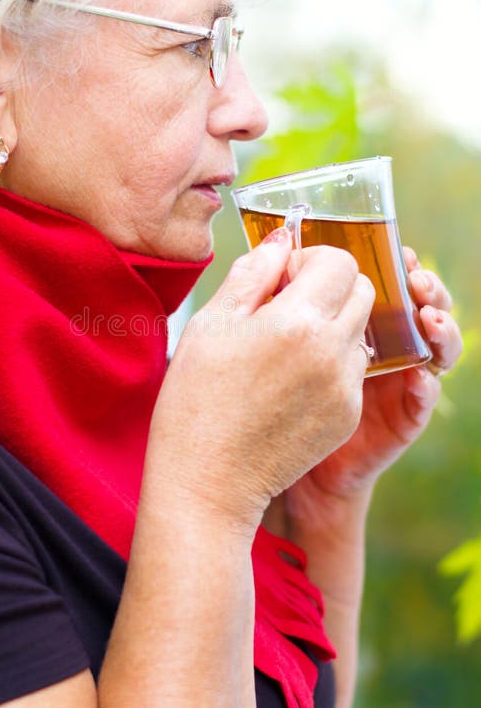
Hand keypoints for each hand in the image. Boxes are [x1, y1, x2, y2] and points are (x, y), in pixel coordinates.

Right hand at [146, 229, 374, 530]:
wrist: (208, 482)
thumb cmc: (196, 399)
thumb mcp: (211, 324)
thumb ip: (253, 273)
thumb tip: (282, 241)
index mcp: (297, 322)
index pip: (339, 261)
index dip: (310, 260)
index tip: (281, 278)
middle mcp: (332, 352)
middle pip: (361, 291)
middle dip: (329, 287)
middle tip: (286, 307)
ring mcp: (346, 388)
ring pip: (359, 330)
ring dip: (332, 325)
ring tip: (286, 348)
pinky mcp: (347, 416)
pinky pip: (352, 370)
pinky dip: (330, 363)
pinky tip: (290, 383)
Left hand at [279, 246, 462, 527]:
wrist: (280, 464)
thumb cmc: (268, 390)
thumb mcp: (269, 335)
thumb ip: (277, 291)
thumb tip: (279, 243)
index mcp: (354, 319)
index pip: (386, 279)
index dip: (394, 264)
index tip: (391, 249)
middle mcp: (382, 346)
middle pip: (420, 305)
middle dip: (424, 287)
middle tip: (415, 277)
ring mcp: (395, 382)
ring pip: (435, 347)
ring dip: (439, 328)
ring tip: (427, 318)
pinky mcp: (399, 419)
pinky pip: (422, 401)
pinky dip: (425, 387)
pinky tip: (418, 377)